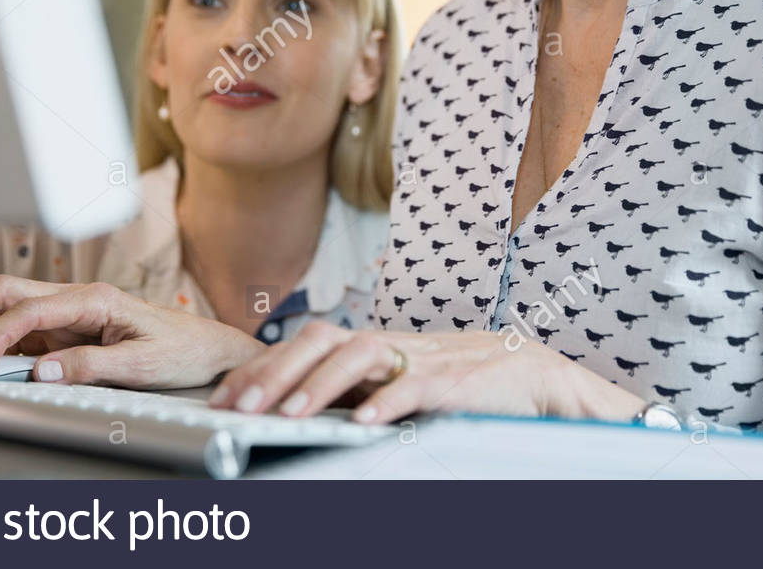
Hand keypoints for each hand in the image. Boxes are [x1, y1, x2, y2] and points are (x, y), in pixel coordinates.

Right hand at [0, 275, 265, 387]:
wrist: (209, 350)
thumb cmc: (183, 350)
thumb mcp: (141, 366)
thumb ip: (91, 367)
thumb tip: (43, 369)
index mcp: (97, 299)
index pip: (30, 309)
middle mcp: (81, 300)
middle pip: (11, 293)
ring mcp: (75, 314)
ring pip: (14, 309)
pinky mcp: (75, 330)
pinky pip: (29, 331)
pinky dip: (0, 341)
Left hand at [207, 321, 646, 424]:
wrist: (537, 376)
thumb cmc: (465, 383)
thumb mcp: (403, 381)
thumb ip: (359, 389)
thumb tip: (300, 407)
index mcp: (376, 346)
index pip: (307, 342)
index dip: (263, 365)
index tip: (225, 396)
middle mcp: (394, 345)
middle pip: (323, 339)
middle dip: (275, 370)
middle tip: (238, 405)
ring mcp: (424, 358)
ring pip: (362, 354)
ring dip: (319, 385)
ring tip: (287, 414)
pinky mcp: (457, 381)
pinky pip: (418, 385)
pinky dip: (390, 402)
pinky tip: (365, 423)